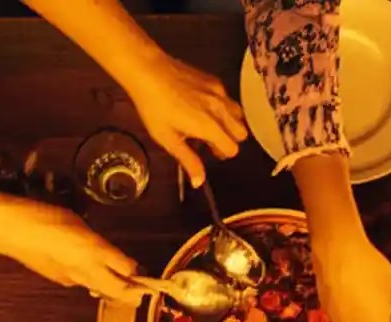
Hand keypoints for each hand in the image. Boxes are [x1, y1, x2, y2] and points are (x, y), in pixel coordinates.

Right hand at [0, 190, 144, 303]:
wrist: (8, 228)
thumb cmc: (44, 216)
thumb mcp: (80, 224)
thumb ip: (102, 246)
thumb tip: (123, 262)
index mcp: (93, 254)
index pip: (128, 273)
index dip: (144, 280)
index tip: (157, 283)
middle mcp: (85, 272)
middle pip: (119, 293)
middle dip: (135, 294)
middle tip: (147, 290)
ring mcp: (71, 279)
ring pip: (102, 291)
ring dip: (117, 290)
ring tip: (128, 282)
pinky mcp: (59, 280)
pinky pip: (85, 285)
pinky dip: (96, 281)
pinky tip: (95, 271)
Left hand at [125, 55, 247, 187]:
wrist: (148, 71)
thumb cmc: (154, 108)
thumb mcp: (168, 139)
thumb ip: (188, 160)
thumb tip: (199, 182)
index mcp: (210, 127)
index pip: (233, 148)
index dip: (222, 154)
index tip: (209, 152)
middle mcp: (221, 110)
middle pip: (241, 132)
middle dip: (230, 139)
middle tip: (210, 139)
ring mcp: (220, 93)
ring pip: (239, 114)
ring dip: (229, 123)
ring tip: (209, 123)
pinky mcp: (214, 80)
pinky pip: (228, 99)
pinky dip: (222, 107)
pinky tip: (202, 105)